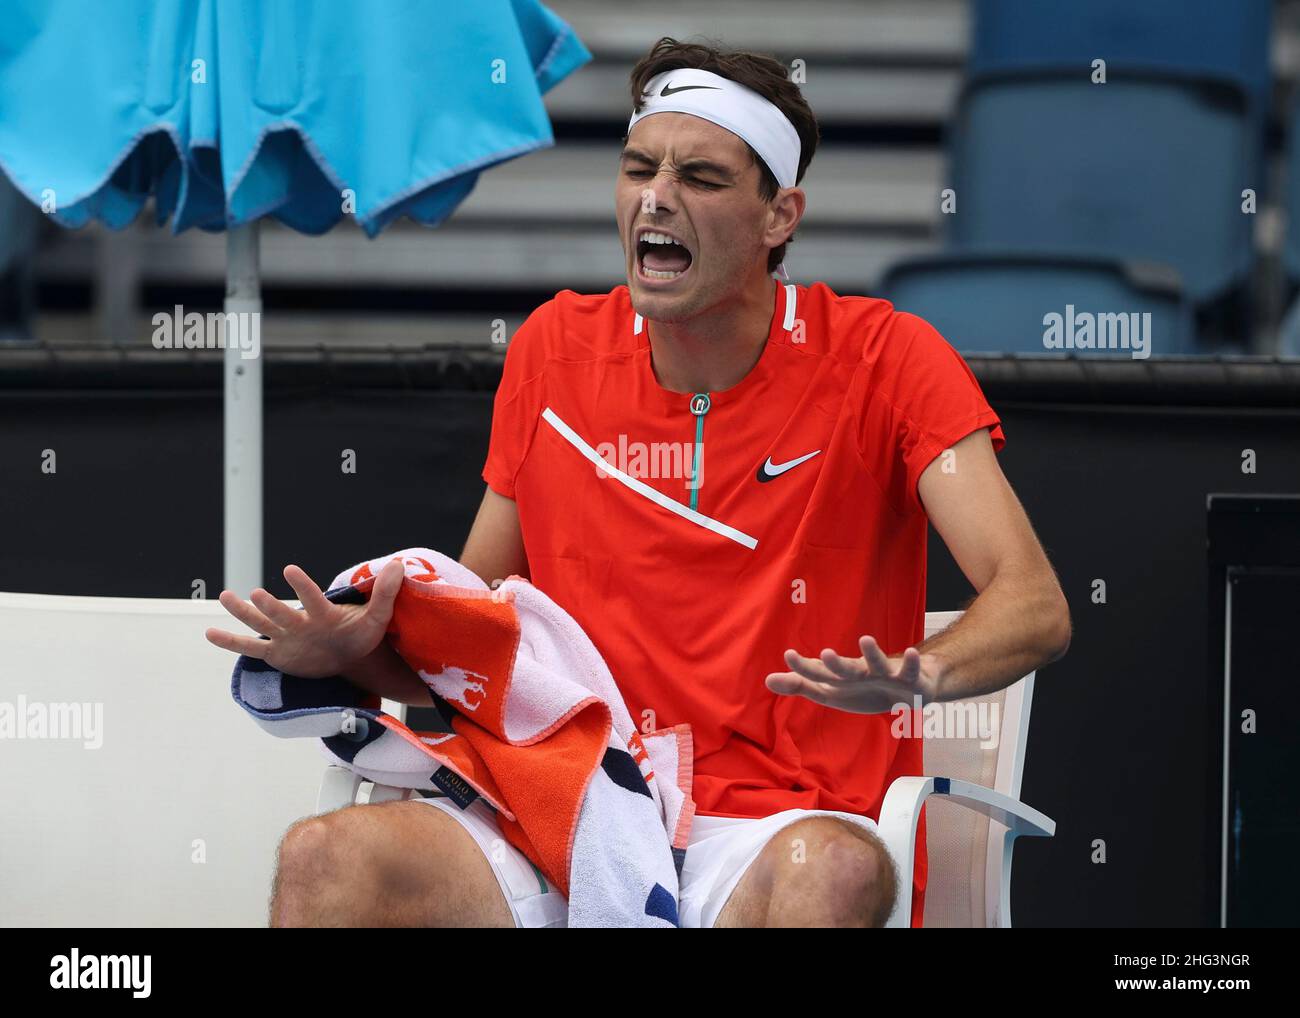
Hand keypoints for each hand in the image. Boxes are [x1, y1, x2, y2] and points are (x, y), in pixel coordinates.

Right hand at [204, 559, 404, 677]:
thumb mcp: (377, 616)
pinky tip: (210, 633)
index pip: (312, 597)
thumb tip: (400, 565)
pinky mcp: (277, 654)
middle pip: (281, 613)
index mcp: (322, 613)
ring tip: (226, 596)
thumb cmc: (361, 633)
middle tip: (256, 593)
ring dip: (243, 612)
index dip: (302, 586)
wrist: (350, 655)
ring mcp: (285, 637)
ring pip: (260, 624)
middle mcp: (299, 622)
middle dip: (270, 605)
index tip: (290, 570)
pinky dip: (231, 642)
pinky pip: (251, 648)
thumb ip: (385, 593)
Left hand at [764, 635, 939, 714]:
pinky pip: (910, 672)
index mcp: (842, 677)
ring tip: (866, 639)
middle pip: (847, 670)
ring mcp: (886, 674)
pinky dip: (911, 663)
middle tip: (825, 654)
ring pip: (878, 664)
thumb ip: (801, 685)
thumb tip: (767, 680)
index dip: (805, 667)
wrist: (909, 688)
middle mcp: (862, 672)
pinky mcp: (910, 680)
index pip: (820, 674)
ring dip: (872, 653)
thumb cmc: (864, 688)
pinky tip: (911, 653)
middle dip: (837, 664)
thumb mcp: (830, 691)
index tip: (788, 655)